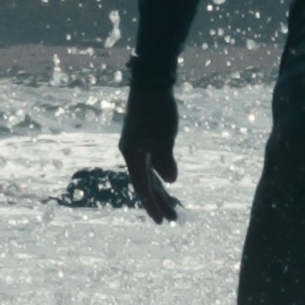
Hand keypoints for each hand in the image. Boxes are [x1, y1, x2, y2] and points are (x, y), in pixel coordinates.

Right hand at [121, 68, 181, 222]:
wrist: (151, 83)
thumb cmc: (156, 110)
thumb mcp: (163, 137)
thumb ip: (165, 161)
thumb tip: (171, 182)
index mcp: (132, 154)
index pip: (141, 186)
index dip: (152, 204)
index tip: (161, 221)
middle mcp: (132, 152)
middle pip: (145, 183)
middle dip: (158, 201)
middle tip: (171, 219)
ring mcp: (139, 145)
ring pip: (149, 174)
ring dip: (160, 190)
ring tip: (172, 206)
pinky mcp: (146, 138)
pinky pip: (152, 163)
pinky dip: (160, 175)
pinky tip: (168, 181)